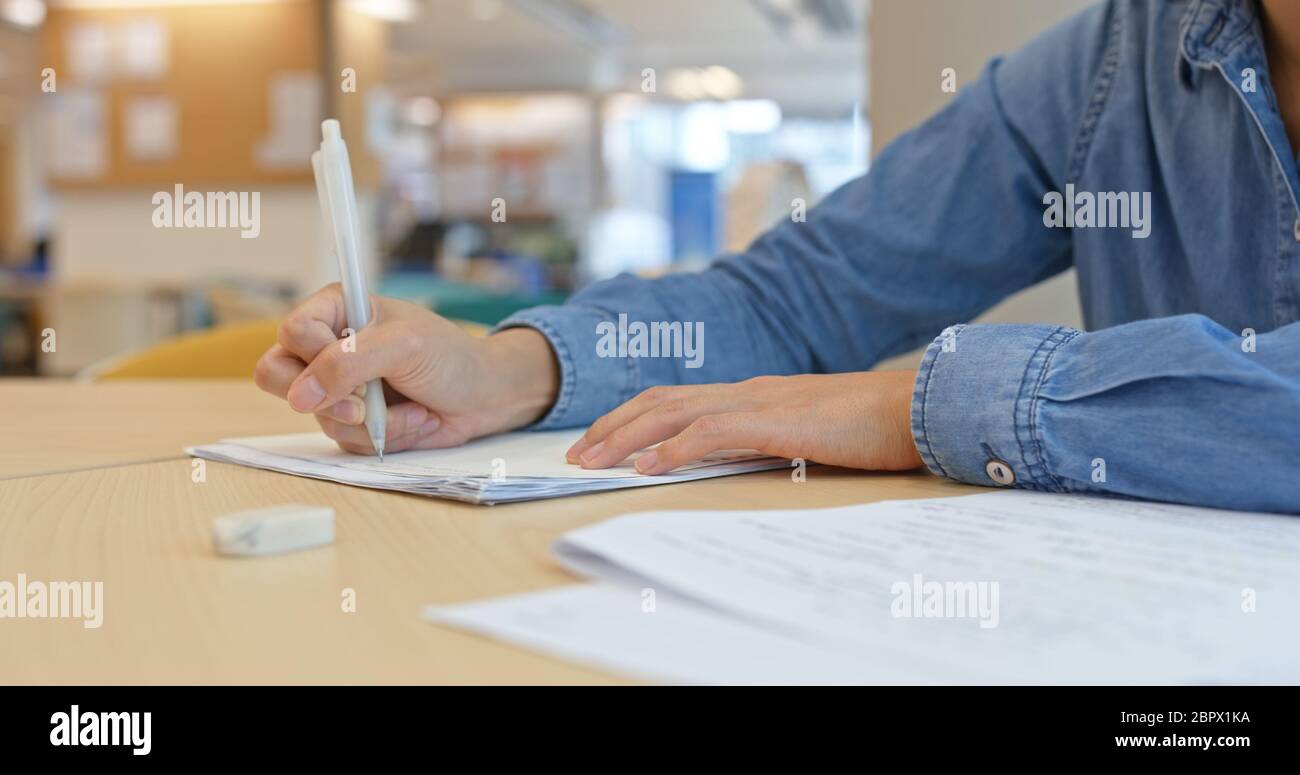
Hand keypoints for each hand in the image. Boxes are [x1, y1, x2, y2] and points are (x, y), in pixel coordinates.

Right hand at [254, 284, 558, 453]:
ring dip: (372, 421)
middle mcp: (329, 347)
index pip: (292, 332)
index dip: (315, 356)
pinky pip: (344, 440)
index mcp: (337, 310)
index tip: (353, 367)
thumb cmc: (451, 358)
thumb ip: (348, 363)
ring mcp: (339, 387)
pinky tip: (414, 420)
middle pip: (278, 375)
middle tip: (362, 406)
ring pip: (318, 416)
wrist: (485, 397)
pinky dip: (384, 436)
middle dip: (327, 400)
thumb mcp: (403, 347)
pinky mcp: (353, 420)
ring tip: (414, 407)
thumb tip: (299, 395)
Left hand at [565, 372, 923, 474]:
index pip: (677, 399)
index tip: (600, 442)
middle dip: (612, 425)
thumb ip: (770, 440)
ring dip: (627, 436)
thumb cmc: (871, 426)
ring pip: (675, 411)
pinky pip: (713, 432)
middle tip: (576, 455)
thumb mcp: (807, 433)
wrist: (917, 408)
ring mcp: (760, 401)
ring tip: (593, 460)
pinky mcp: (777, 421)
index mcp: (753, 394)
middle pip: (662, 400)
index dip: (632, 417)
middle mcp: (747, 390)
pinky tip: (648, 465)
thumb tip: (735, 458)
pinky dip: (674, 447)